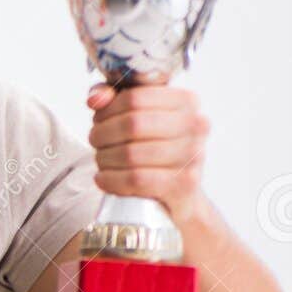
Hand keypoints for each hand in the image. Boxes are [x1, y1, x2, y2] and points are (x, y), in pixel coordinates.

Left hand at [86, 82, 210, 227]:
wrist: (180, 194)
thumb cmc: (153, 148)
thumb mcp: (136, 116)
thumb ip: (113, 98)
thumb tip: (95, 99)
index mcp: (186, 102)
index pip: (134, 97)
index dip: (107, 110)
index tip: (99, 122)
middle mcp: (196, 125)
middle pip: (132, 124)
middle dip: (102, 135)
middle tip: (95, 144)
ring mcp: (193, 156)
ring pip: (131, 153)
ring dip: (104, 159)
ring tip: (101, 161)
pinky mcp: (184, 184)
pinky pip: (136, 179)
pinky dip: (111, 180)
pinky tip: (104, 179)